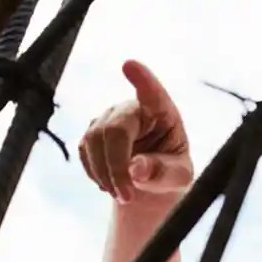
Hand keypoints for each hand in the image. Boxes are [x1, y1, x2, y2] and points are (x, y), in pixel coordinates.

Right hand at [78, 59, 193, 203]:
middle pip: (114, 130)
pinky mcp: (93, 131)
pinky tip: (110, 183)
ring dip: (104, 174)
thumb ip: (162, 172)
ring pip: (93, 140)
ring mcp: (110, 117)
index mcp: (163, 112)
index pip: (152, 93)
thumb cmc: (171, 174)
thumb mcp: (178, 178)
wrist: (150, 184)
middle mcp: (133, 108)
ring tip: (123, 195)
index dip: (141, 80)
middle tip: (126, 197)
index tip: (129, 65)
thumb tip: (136, 168)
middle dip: (116, 166)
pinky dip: (95, 173)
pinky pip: (84, 150)